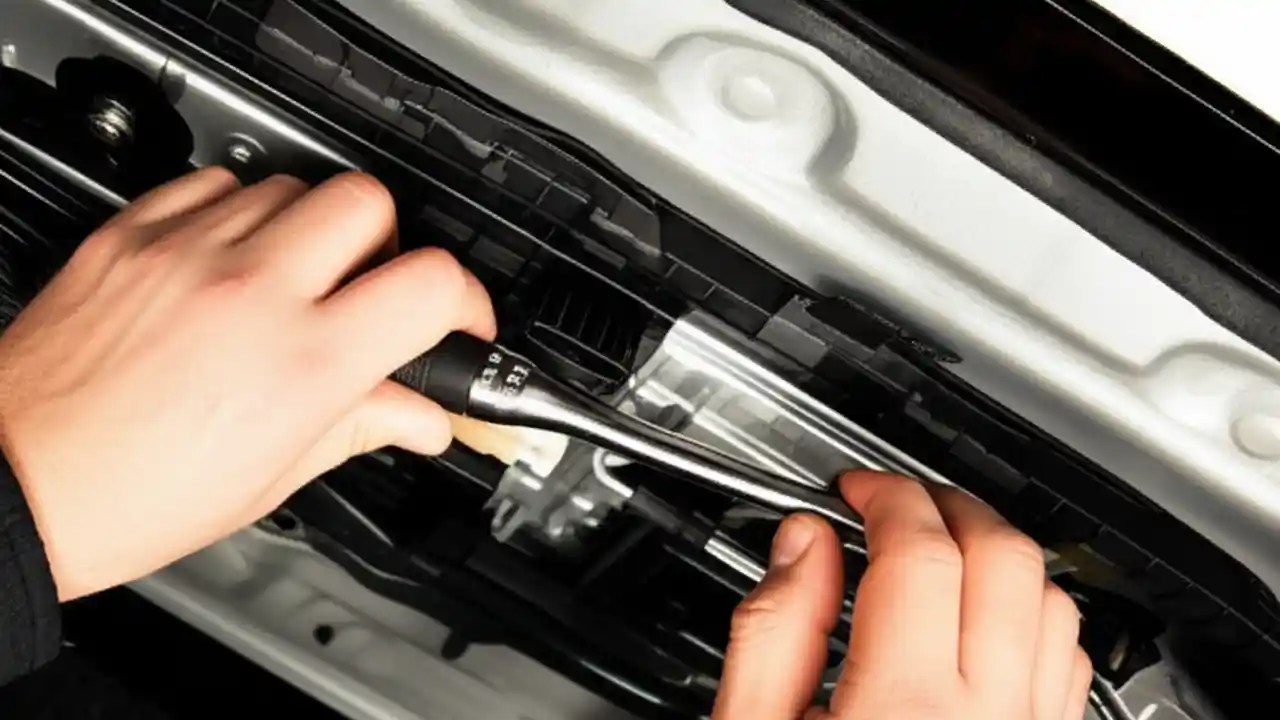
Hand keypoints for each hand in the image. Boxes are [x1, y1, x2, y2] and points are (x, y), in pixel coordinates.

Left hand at [0, 167, 494, 600]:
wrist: (17, 484)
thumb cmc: (134, 496)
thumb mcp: (275, 477)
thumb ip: (365, 426)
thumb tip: (421, 417)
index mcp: (304, 363)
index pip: (432, 285)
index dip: (466, 302)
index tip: (459, 321)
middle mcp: (251, 290)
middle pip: (370, 204)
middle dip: (389, 247)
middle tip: (372, 293)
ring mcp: (188, 252)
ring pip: (295, 186)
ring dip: (314, 230)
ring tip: (295, 281)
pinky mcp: (133, 233)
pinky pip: (215, 184)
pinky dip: (241, 213)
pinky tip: (233, 259)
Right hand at [713, 472, 1092, 719]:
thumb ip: (771, 633)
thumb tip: (802, 548)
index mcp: (902, 708)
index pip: (919, 553)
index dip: (885, 496)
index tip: (854, 491)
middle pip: (1003, 560)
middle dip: (947, 505)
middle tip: (896, 503)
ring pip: (1051, 605)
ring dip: (996, 553)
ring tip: (940, 547)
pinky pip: (1066, 663)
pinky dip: (1031, 614)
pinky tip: (982, 617)